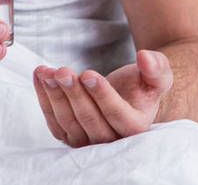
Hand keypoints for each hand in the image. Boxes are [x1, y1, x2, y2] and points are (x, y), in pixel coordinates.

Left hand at [33, 49, 173, 146]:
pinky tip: (41, 76)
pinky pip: (54, 121)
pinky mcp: (70, 136)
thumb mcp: (156, 75)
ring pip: (69, 122)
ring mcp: (89, 141)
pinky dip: (45, 99)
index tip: (88, 73)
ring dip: (55, 96)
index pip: (117, 114)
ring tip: (47, 72)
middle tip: (63, 71)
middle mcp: (112, 141)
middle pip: (90, 120)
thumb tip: (146, 57)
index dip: (102, 95)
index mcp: (135, 128)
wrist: (128, 96)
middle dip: (74, 94)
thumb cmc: (142, 85)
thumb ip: (156, 68)